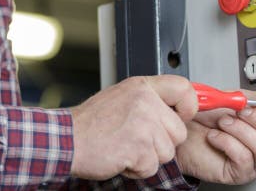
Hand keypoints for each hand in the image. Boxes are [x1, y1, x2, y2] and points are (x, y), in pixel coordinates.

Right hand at [70, 75, 197, 180]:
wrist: (68, 139)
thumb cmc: (90, 123)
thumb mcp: (120, 97)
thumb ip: (147, 100)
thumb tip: (172, 109)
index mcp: (141, 87)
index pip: (184, 88)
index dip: (188, 106)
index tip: (181, 114)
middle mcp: (144, 101)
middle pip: (179, 131)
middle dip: (162, 142)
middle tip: (137, 138)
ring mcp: (143, 124)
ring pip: (167, 152)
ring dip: (148, 157)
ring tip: (126, 146)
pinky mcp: (139, 147)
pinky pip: (153, 166)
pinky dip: (137, 168)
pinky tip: (121, 155)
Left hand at [176, 86, 255, 183]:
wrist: (178, 126)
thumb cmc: (204, 115)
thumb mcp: (235, 98)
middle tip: (238, 111)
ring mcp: (253, 160)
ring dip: (240, 130)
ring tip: (222, 123)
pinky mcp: (239, 172)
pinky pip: (244, 157)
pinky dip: (226, 142)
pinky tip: (215, 137)